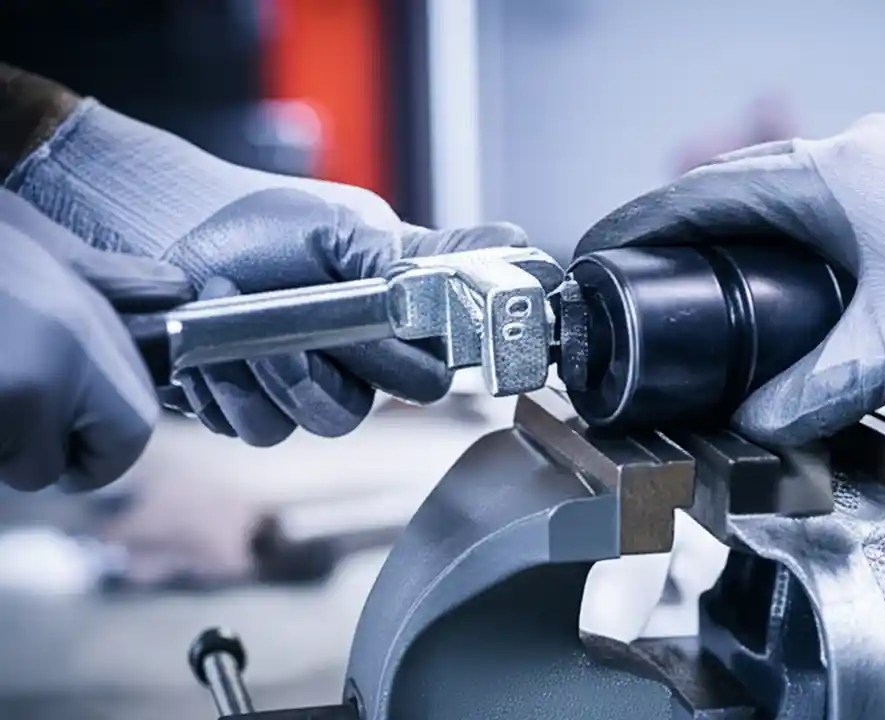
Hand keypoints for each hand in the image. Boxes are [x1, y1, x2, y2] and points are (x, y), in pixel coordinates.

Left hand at [5, 100, 526, 445]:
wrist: (174, 229)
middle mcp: (359, 365)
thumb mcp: (348, 227)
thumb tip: (514, 247)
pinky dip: (229, 387)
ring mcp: (306, 391)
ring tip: (235, 315)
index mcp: (394, 322)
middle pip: (378, 405)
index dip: (411, 358)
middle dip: (338, 361)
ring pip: (320, 422)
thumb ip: (423, 255)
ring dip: (275, 372)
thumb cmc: (265, 220)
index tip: (382, 326)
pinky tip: (211, 347)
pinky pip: (258, 428)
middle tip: (298, 316)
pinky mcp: (252, 410)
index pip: (435, 370)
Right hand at [579, 114, 884, 444]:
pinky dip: (791, 238)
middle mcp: (857, 154)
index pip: (705, 191)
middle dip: (681, 230)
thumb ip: (819, 390)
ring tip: (702, 284)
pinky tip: (794, 284)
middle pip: (738, 186)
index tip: (599, 252)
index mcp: (832, 174)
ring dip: (739, 232)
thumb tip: (758, 428)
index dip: (642, 223)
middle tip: (640, 279)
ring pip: (786, 193)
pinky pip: (829, 204)